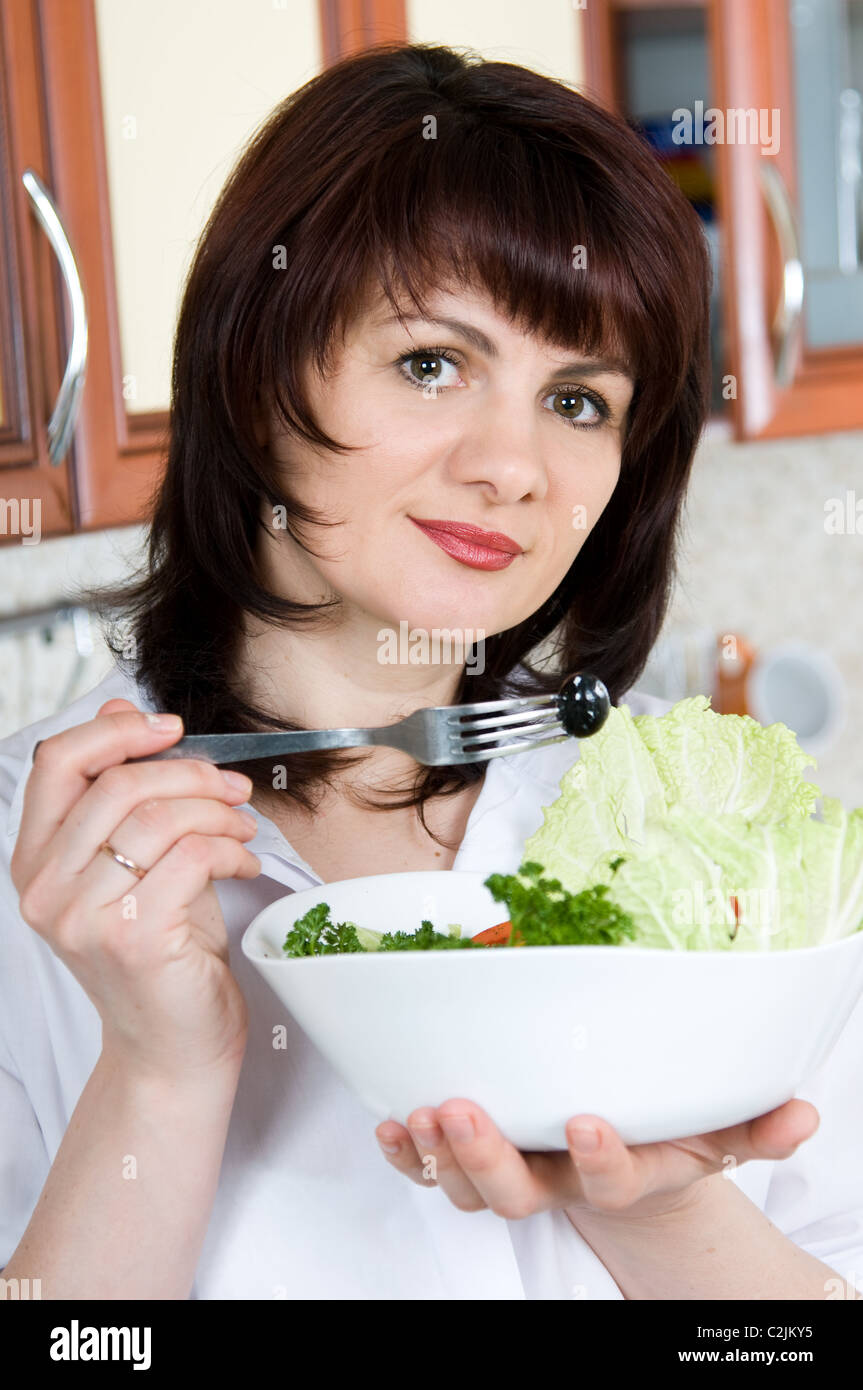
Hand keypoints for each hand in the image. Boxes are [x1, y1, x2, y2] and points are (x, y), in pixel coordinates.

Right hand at [11, 698, 261, 1080]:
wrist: (171, 1048)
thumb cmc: (161, 953)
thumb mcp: (137, 861)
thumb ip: (122, 793)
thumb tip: (120, 711)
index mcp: (35, 862)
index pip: (56, 763)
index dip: (116, 732)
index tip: (172, 729)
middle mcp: (45, 890)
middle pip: (117, 784)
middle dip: (191, 773)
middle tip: (232, 789)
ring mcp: (82, 918)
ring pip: (160, 818)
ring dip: (219, 812)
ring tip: (243, 828)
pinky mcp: (132, 939)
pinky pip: (192, 857)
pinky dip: (232, 849)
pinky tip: (244, 861)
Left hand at [375, 1097, 819, 1222]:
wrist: (626, 1156)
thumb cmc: (669, 1131)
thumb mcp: (718, 1126)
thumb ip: (756, 1126)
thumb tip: (802, 1116)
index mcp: (621, 1173)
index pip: (611, 1181)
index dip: (600, 1161)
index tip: (586, 1123)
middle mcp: (560, 1181)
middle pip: (518, 1193)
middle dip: (488, 1158)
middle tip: (463, 1111)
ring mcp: (513, 1173)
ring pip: (468, 1188)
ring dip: (440, 1156)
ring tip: (422, 1113)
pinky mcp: (475, 1160)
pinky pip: (432, 1172)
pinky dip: (406, 1154)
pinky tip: (390, 1125)